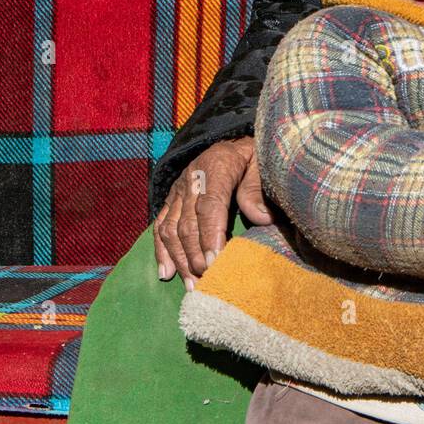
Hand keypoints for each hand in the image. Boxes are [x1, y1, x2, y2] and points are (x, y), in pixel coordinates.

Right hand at [154, 136, 274, 286]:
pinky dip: (161, 250)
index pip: (209, 206)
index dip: (210, 236)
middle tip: (207, 280)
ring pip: (171, 228)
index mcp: (216, 166)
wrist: (235, 138)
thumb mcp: (262, 162)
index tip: (215, 262)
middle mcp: (191, 178)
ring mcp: (178, 189)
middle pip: (187, 222)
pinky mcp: (172, 198)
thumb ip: (258, 188)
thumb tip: (261, 218)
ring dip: (180, 259)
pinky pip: (161, 225)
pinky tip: (166, 273)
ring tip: (192, 285)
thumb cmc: (254, 154)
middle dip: (195, 255)